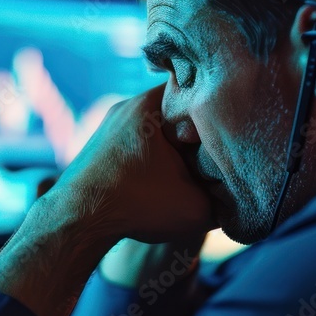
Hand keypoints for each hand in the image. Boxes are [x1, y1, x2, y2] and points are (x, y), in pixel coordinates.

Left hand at [42, 83, 216, 245]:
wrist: (76, 223)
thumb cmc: (136, 206)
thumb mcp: (198, 207)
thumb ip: (227, 196)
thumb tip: (240, 194)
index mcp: (151, 104)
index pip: (199, 92)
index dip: (219, 113)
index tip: (230, 134)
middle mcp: (127, 105)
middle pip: (178, 110)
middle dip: (196, 133)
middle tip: (211, 157)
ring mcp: (109, 124)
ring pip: (155, 126)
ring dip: (172, 147)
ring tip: (186, 172)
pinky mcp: (98, 145)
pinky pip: (135, 141)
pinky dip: (150, 156)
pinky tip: (157, 179)